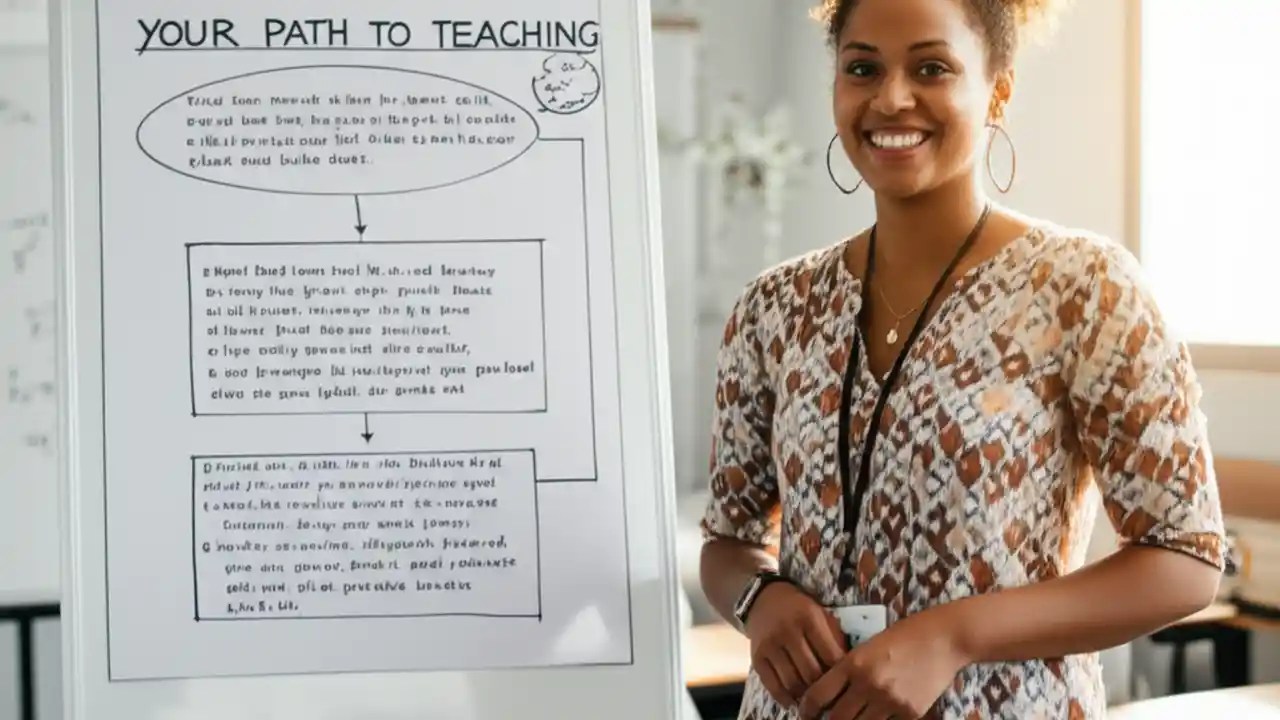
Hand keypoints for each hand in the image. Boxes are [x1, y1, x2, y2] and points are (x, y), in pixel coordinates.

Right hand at [743, 580, 847, 709]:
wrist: (764, 600)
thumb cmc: (800, 610)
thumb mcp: (821, 615)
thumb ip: (835, 639)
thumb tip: (846, 671)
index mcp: (809, 618)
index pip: (830, 656)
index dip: (841, 673)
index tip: (845, 681)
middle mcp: (787, 631)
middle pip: (811, 672)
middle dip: (823, 687)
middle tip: (831, 694)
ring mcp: (769, 645)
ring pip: (792, 683)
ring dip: (805, 695)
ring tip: (814, 698)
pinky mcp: (756, 657)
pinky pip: (772, 686)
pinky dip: (785, 698)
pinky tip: (795, 700)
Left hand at [798, 606, 967, 719]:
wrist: (945, 638)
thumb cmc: (904, 636)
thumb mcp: (868, 646)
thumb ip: (849, 669)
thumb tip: (829, 694)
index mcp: (853, 663)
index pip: (818, 695)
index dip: (806, 709)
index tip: (804, 713)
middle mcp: (869, 684)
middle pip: (836, 719)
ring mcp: (890, 701)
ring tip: (850, 717)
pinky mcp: (911, 713)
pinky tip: (877, 715)